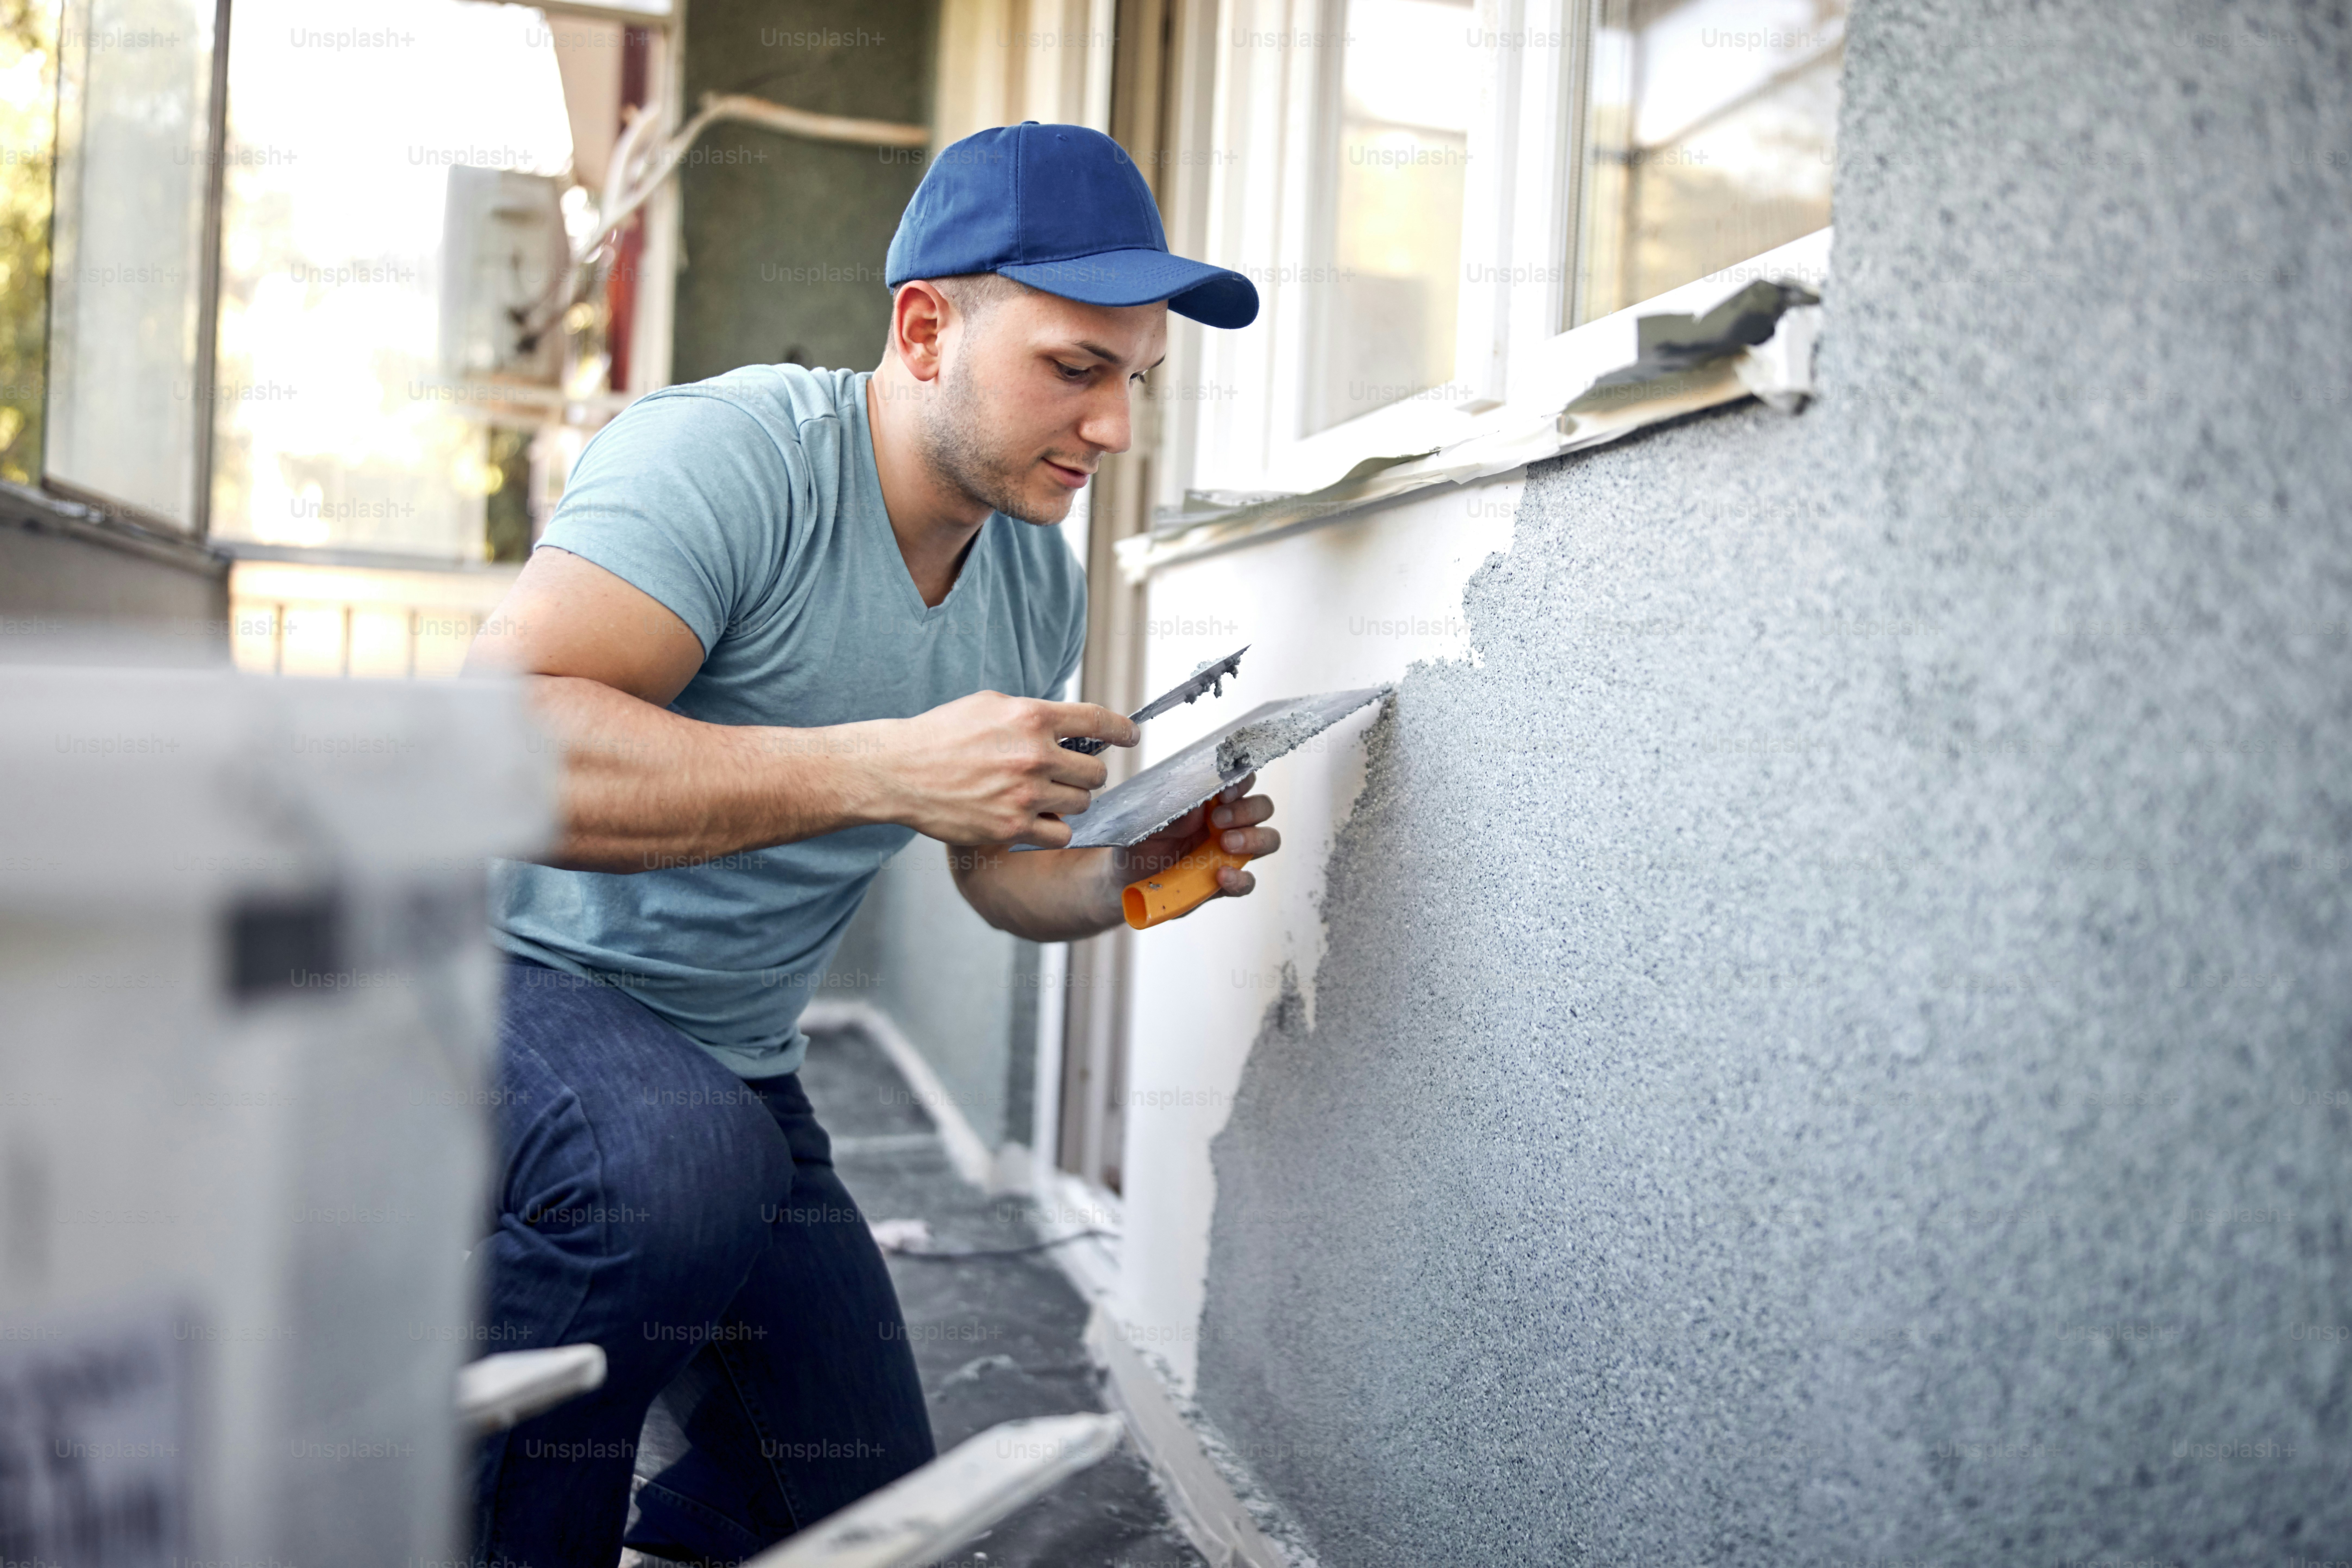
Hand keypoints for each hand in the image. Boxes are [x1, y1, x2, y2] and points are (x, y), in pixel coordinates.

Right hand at [869, 691, 1136, 846]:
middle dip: (1085, 774)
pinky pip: (1061, 834)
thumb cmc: (940, 736)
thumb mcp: (989, 706)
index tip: (1131, 736)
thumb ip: (1031, 714)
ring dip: (1068, 801)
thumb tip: (1065, 725)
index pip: (1096, 720)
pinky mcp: (1012, 827)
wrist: (899, 771)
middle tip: (1064, 775)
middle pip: (1095, 772)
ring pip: (1081, 804)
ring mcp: (1025, 794)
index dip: (1122, 729)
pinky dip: (1053, 829)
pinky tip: (1034, 819)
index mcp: (1031, 717)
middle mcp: (1034, 755)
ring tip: (1040, 795)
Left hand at [1113, 773, 1280, 908]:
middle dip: (1246, 810)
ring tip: (1225, 844)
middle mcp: (1228, 823)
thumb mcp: (1146, 819)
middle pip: (1262, 807)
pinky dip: (1240, 879)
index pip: (1241, 780)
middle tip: (1217, 820)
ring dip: (1253, 838)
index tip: (1224, 790)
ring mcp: (1230, 853)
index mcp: (1211, 800)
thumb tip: (1195, 803)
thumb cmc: (1138, 840)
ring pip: (1267, 839)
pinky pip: (1248, 882)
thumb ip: (1169, 807)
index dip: (1241, 781)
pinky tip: (1220, 876)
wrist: (1126, 877)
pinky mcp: (1226, 883)